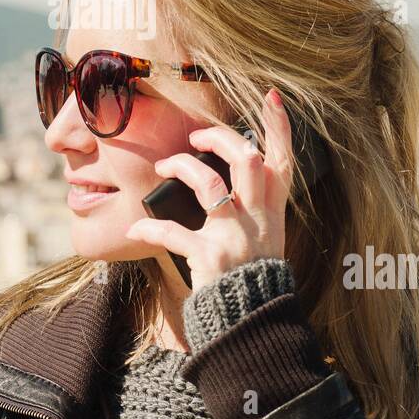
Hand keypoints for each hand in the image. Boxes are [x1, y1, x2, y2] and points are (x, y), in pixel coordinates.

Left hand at [125, 87, 293, 291]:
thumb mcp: (264, 237)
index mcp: (272, 210)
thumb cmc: (252, 276)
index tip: (271, 96)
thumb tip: (225, 175)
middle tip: (196, 135)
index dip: (279, 126)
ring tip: (164, 167)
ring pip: (210, 183)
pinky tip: (136, 230)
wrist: (251, 321)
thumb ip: (252, 207)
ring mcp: (235, 236)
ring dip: (181, 168)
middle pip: (245, 158)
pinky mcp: (210, 257)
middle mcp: (257, 218)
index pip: (283, 160)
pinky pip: (174, 233)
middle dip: (218, 137)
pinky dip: (150, 229)